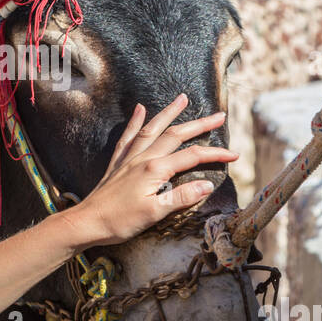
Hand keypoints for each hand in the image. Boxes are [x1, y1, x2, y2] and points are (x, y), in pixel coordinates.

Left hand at [60, 93, 238, 248]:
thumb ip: (181, 197)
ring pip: (153, 128)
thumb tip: (207, 185)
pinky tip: (140, 108)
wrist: (87, 222)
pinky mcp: (118, 162)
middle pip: (176, 135)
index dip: (215, 154)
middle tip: (219, 115)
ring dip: (169, 113)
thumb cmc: (120, 221)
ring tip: (183, 98)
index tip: (234, 155)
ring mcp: (129, 158)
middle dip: (200, 124)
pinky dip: (136, 121)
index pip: (192, 157)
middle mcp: (143, 157)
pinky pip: (129, 136)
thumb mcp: (155, 213)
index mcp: (155, 169)